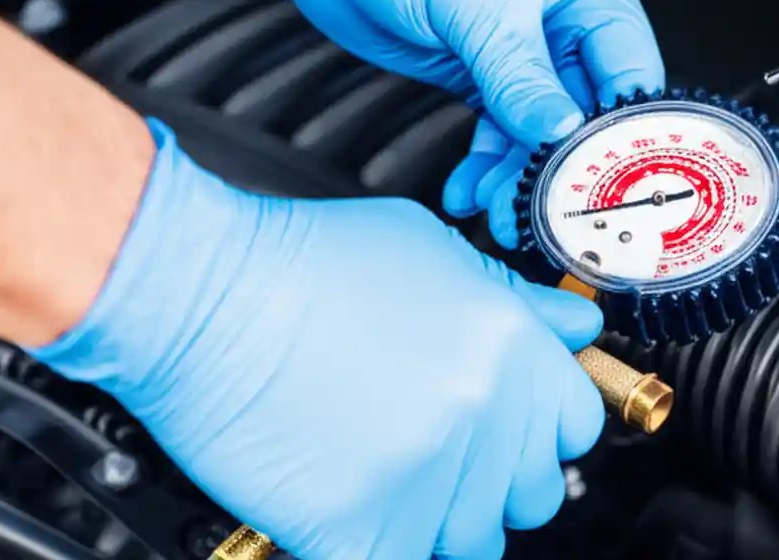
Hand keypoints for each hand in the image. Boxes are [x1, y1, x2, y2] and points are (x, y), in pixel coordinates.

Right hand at [29, 121, 605, 559]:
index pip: (576, 423)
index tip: (511, 425)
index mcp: (511, 349)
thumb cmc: (303, 263)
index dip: (540, 426)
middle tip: (442, 450)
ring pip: (472, 542)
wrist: (202, 295)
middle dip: (494, 478)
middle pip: (532, 492)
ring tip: (388, 474)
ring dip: (439, 519)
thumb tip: (574, 329)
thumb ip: (514, 300)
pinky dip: (382, 544)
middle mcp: (484, 416)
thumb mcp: (430, 249)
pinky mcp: (362, 530)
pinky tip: (354, 512)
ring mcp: (428, 480)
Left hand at [227, 0, 665, 246]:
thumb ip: (521, 79)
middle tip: (546, 211)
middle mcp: (563, 16)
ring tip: (497, 210)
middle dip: (562, 164)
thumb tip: (561, 132)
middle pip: (585, 109)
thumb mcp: (477, 5)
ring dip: (517, 176)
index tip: (610, 183)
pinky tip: (470, 189)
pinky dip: (485, 166)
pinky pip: (498, 131)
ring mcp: (521, 48)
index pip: (629, 67)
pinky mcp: (480, 73)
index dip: (623, 129)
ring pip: (538, 130)